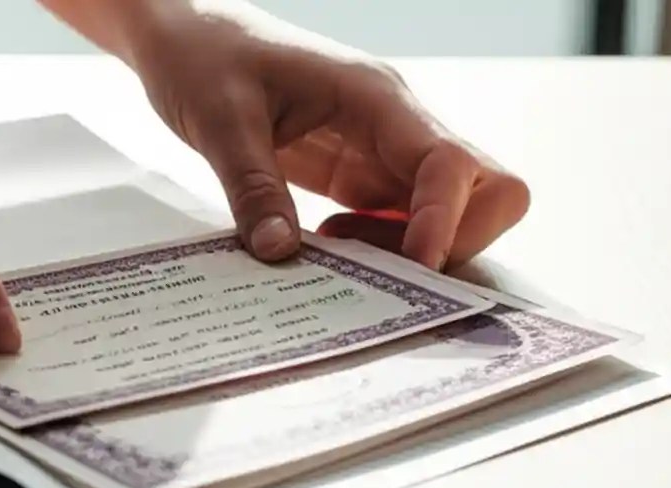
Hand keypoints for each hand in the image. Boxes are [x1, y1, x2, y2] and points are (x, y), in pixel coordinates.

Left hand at [123, 1, 529, 269]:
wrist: (185, 35)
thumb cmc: (204, 56)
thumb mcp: (219, 121)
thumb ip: (252, 187)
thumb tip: (281, 253)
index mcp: (374, 96)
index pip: (450, 162)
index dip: (446, 221)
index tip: (411, 269)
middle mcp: (394, 123)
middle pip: (485, 187)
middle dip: (452, 239)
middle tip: (379, 264)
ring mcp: (381, 150)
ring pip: (447, 210)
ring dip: (410, 248)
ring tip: (338, 255)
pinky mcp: (356, 173)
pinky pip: (399, 220)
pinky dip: (380, 248)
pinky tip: (325, 247)